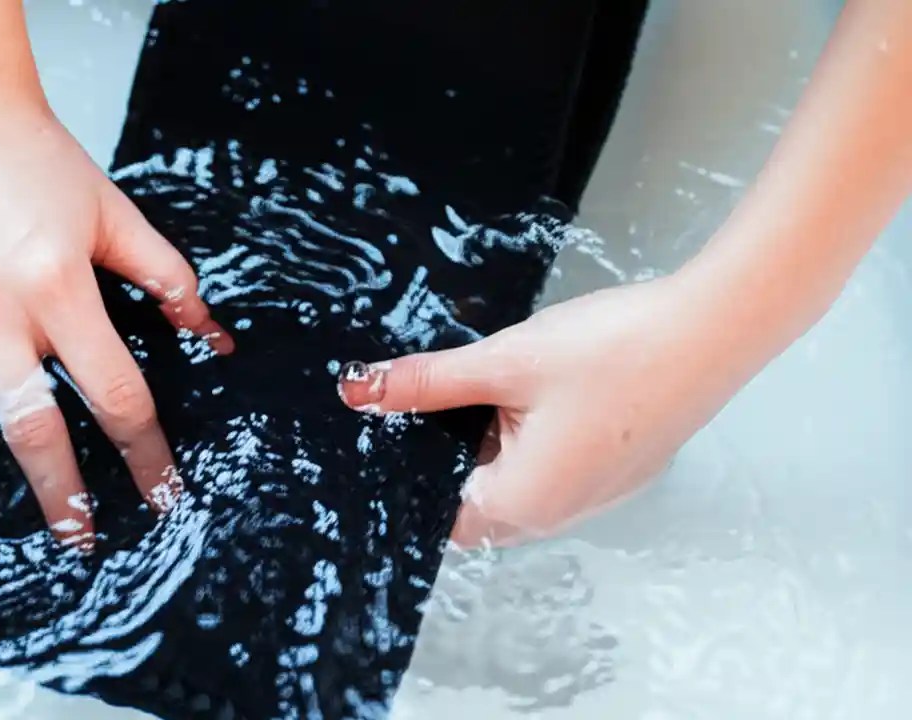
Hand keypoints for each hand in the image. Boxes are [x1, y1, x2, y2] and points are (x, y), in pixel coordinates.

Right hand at [0, 87, 231, 546]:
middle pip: (36, 427)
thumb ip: (163, 274)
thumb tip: (206, 330)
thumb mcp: (112, 212)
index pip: (114, 392)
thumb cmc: (33, 157)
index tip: (162, 490)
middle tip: (82, 539)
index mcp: (57, 287)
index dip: (144, 450)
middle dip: (64, 493)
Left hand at [338, 275, 755, 546]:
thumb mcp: (503, 360)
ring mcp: (596, 496)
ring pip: (517, 482)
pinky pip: (555, 468)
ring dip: (496, 443)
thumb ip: (427, 382)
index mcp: (524, 504)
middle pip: (477, 502)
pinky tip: (538, 389)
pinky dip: (534, 437)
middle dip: (453, 455)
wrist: (712, 330)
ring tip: (493, 387)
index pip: (440, 517)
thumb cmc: (613, 351)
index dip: (412, 480)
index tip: (396, 436)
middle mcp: (559, 515)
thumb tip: (361, 389)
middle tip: (440, 398)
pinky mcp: (620, 470)